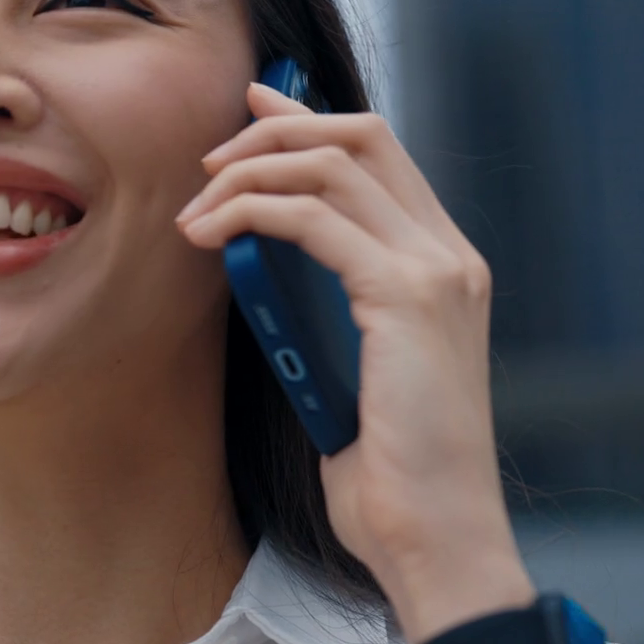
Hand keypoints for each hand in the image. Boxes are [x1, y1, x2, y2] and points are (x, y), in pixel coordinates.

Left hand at [175, 82, 556, 643]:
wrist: (428, 535)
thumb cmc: (381, 468)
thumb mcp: (344, 362)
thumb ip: (321, 301)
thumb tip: (255, 250)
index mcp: (444, 264)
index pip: (379, 153)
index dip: (308, 121)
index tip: (248, 109)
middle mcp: (450, 255)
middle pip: (361, 136)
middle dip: (276, 129)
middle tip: (207, 161)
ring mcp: (436, 271)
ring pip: (330, 166)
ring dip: (247, 175)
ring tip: (193, 213)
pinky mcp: (406, 298)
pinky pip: (312, 219)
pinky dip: (250, 213)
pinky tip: (207, 238)